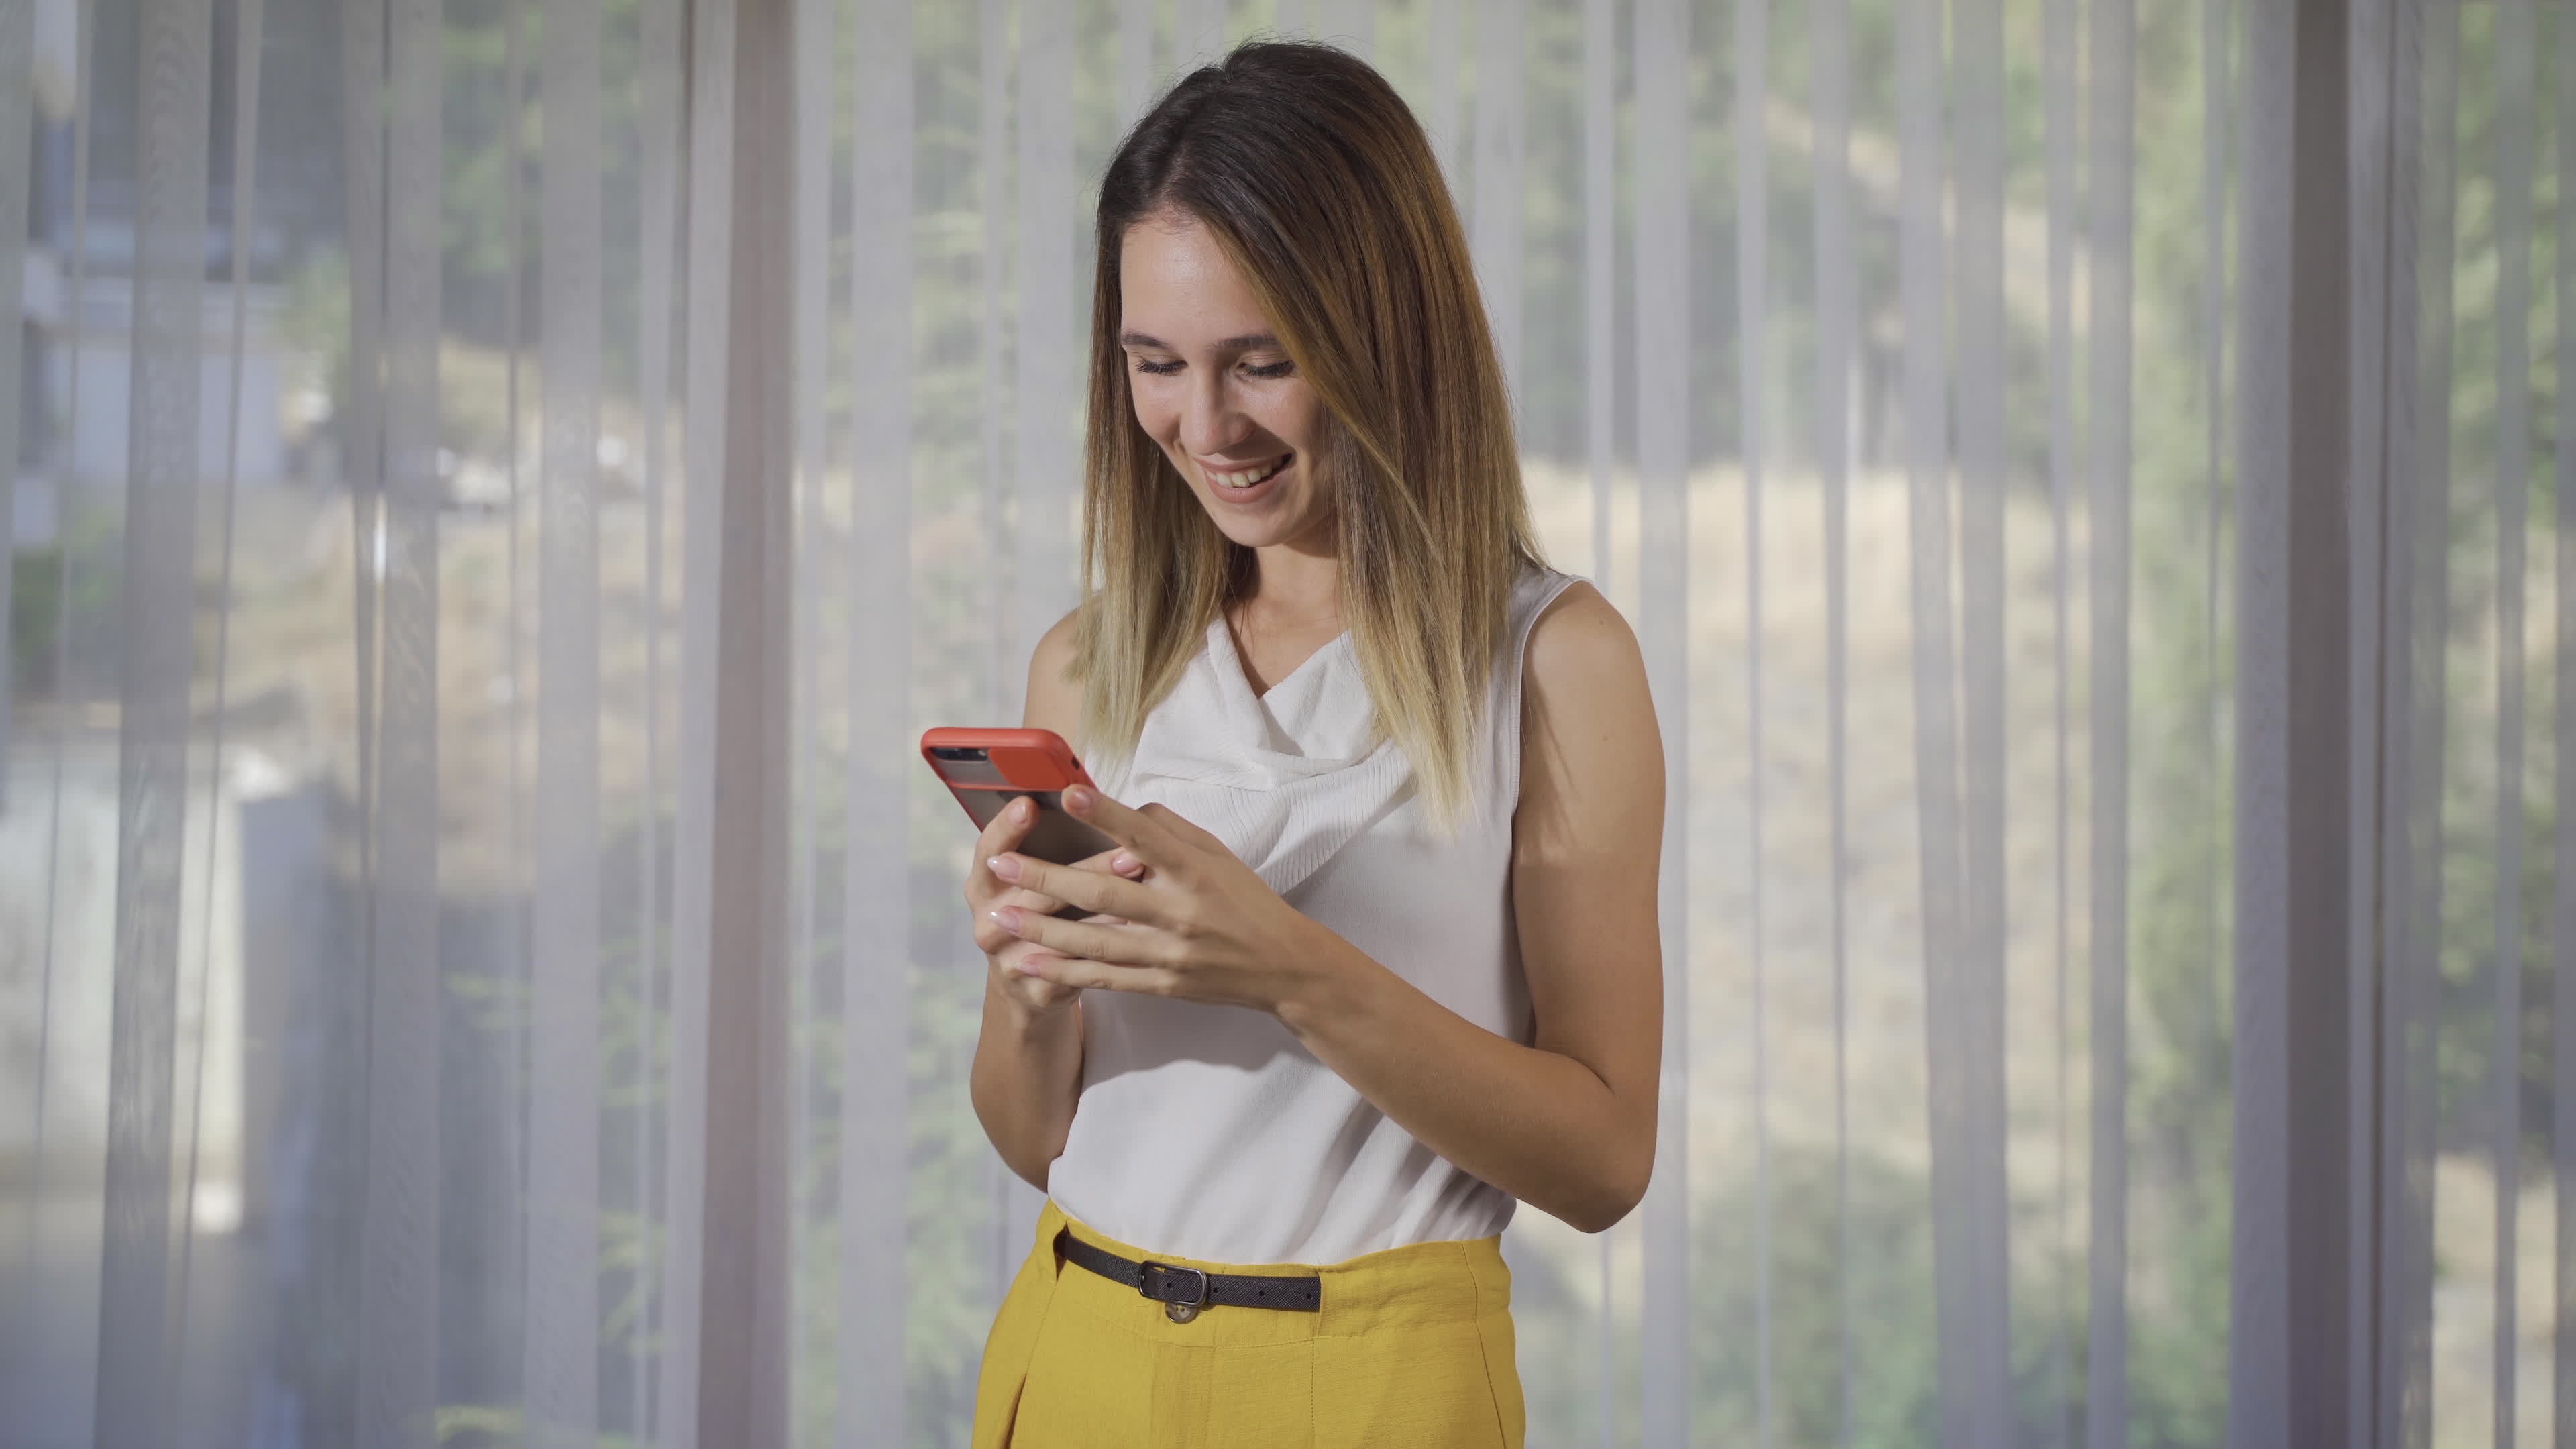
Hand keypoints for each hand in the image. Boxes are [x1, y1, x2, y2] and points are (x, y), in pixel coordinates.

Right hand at [966, 794, 1144, 1015]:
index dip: (1008, 827)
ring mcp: (1009, 957)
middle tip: (1128, 851)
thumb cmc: (1037, 913)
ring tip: (1143, 888)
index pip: (990, 849)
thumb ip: (1046, 848)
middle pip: (1036, 891)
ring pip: (1060, 931)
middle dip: (1087, 870)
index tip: (1031, 804)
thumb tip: (1085, 801)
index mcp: (985, 884)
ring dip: (1106, 910)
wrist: (1026, 984)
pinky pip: (1077, 966)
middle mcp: (990, 920)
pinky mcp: (1035, 988)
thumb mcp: (1029, 881)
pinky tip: (1139, 930)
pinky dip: (1109, 945)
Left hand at [984, 785, 1331, 1015]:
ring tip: (1000, 917)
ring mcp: (1170, 953)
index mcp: (1196, 870)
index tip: (1067, 795)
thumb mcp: (1218, 852)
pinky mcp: (1163, 984)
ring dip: (1042, 929)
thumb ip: (1170, 829)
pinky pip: (1106, 977)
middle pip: (1105, 894)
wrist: (1282, 966)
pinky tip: (1030, 961)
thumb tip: (1126, 809)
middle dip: (1047, 878)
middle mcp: (1181, 911)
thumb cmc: (1245, 899)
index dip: (1105, 815)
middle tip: (1001, 864)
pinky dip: (1065, 970)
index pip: (1145, 837)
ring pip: (1095, 941)